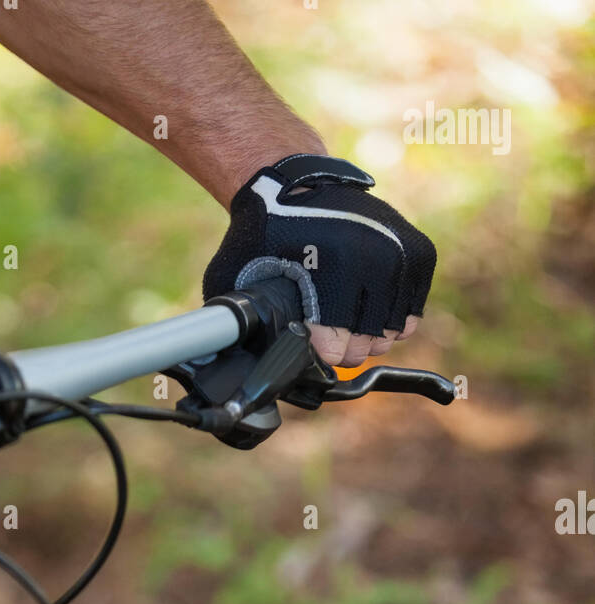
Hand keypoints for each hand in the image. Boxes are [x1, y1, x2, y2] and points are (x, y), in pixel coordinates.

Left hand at [203, 155, 435, 368]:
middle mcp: (373, 258)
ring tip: (346, 320)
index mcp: (332, 268)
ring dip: (368, 335)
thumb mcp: (236, 277)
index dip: (318, 353)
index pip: (335, 348)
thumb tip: (233, 370)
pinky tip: (368, 308)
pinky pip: (412, 314)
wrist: (297, 185)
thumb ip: (238, 323)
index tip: (308, 341)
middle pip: (365, 345)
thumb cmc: (263, 237)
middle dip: (344, 347)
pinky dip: (392, 318)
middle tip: (327, 333)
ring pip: (392, 334)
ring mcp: (399, 254)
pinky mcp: (418, 252)